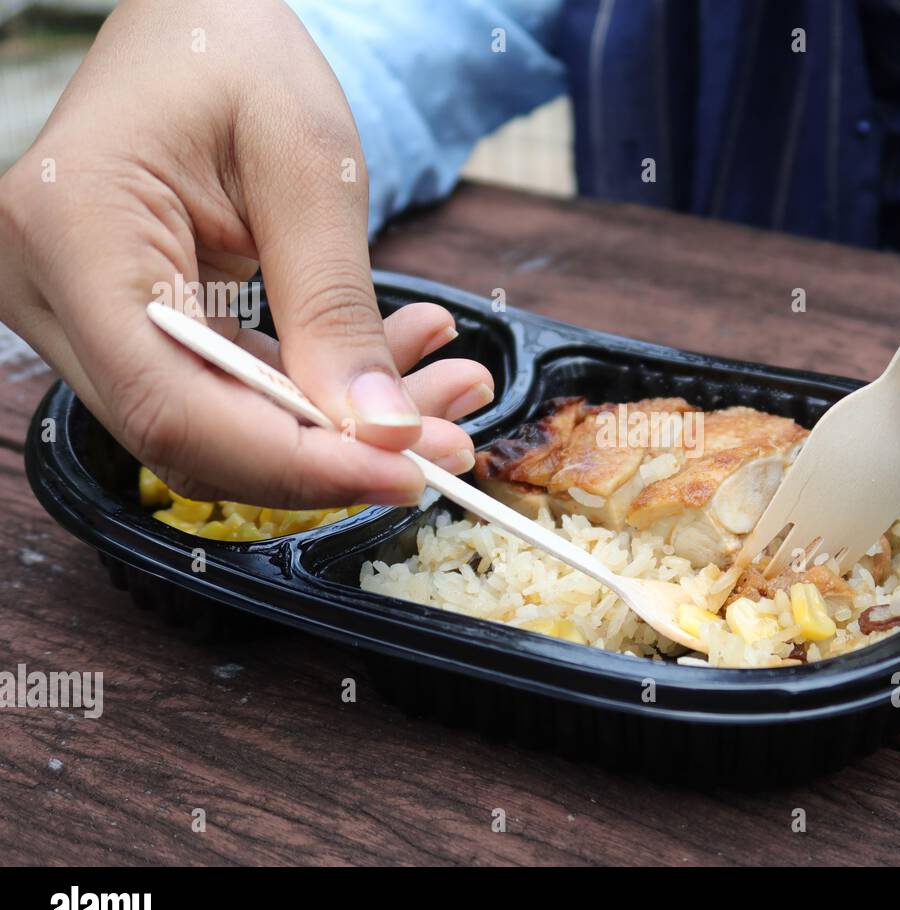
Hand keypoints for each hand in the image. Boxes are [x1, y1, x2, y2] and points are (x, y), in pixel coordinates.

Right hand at [0, 0, 492, 505]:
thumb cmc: (237, 53)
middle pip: (193, 434)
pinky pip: (221, 393)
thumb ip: (335, 306)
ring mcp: (75, 312)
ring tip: (446, 389)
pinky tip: (397, 365)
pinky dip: (311, 395)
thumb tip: (382, 432)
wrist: (194, 21)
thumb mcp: (308, 167)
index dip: (297, 464)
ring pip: (215, 427)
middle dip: (333, 455)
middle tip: (449, 443)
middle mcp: (48, 288)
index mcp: (75, 232)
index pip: (176, 405)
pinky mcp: (121, 323)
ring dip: (336, 430)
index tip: (407, 473)